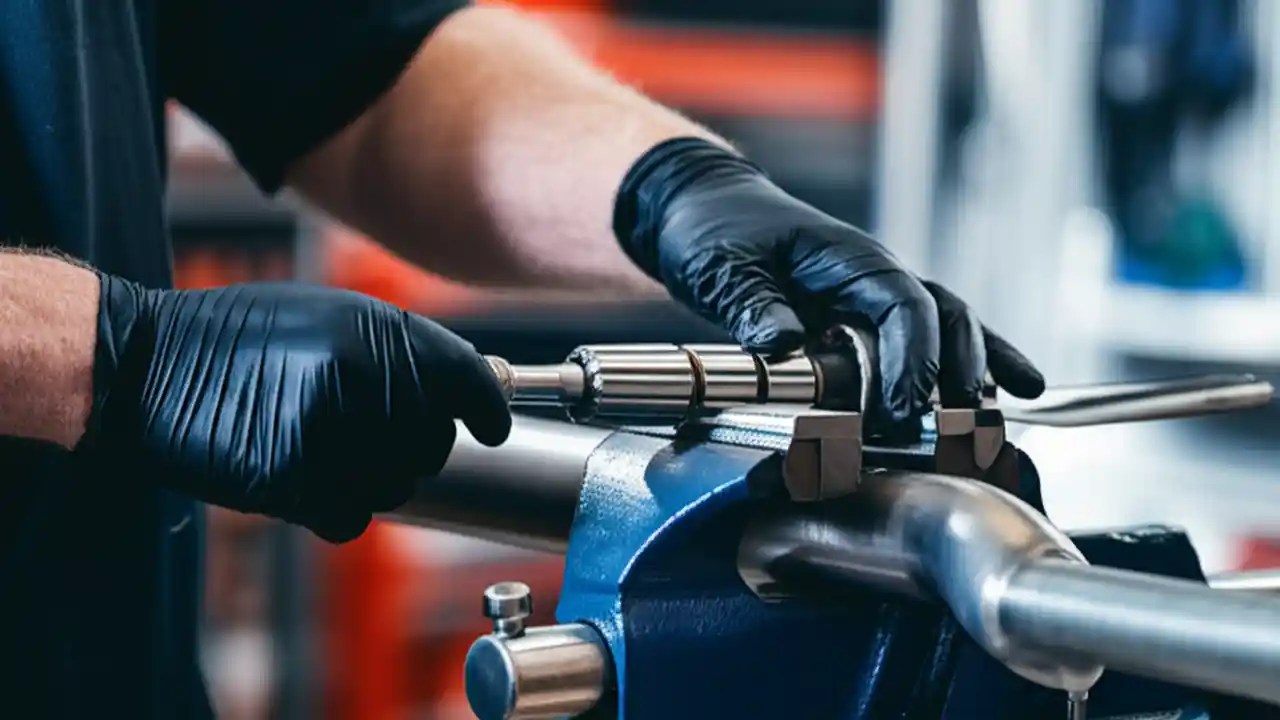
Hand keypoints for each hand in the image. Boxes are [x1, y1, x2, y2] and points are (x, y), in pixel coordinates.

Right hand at [77, 276, 510, 541]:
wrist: (144, 366)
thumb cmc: (237, 339)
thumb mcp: (326, 315)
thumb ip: (397, 348)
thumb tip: (466, 388)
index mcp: (373, 328)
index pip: (465, 378)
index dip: (486, 408)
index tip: (491, 426)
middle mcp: (359, 375)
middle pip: (434, 441)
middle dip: (414, 444)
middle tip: (368, 431)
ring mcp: (326, 429)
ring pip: (397, 484)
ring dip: (372, 477)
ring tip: (324, 448)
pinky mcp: (289, 479)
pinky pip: (351, 516)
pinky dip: (334, 507)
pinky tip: (303, 477)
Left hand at [614, 138, 1043, 424]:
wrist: (702, 207)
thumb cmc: (713, 230)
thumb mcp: (720, 265)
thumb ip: (753, 305)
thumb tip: (786, 345)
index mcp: (847, 258)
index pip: (905, 307)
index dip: (912, 362)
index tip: (900, 412)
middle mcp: (875, 275)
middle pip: (945, 318)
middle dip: (952, 377)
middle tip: (942, 433)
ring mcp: (875, 294)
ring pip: (949, 329)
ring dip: (972, 374)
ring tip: (987, 423)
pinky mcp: (866, 315)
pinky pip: (929, 337)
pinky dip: (976, 361)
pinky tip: (1016, 389)